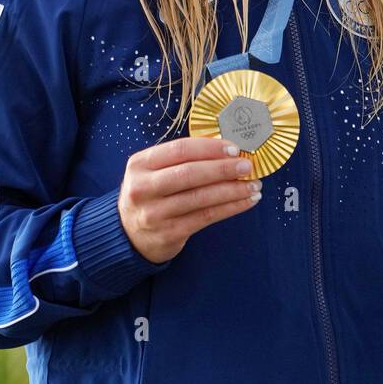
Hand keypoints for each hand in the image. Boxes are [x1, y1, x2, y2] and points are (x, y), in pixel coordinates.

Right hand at [118, 135, 260, 264]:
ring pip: (200, 198)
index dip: (209, 148)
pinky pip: (206, 217)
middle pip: (189, 173)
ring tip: (253, 185)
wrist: (129, 235)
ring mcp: (155, 213)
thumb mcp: (153, 171)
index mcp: (140, 164)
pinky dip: (230, 208)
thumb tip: (226, 150)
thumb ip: (181, 159)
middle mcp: (143, 188)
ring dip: (232, 190)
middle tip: (247, 166)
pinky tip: (246, 201)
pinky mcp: (169, 233)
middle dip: (223, 168)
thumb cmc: (151, 194)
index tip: (234, 148)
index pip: (179, 150)